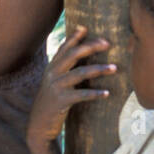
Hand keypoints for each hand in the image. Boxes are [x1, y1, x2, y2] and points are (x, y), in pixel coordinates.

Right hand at [27, 27, 113, 146]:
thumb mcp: (55, 83)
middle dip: (91, 47)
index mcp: (52, 67)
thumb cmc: (52, 103)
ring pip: (79, 73)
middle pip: (73, 55)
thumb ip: (65, 71)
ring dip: (99, 69)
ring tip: (115, 68)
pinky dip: (94, 93)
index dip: (75, 37)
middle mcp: (52, 74)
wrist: (38, 126)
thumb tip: (84, 59)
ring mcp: (56, 87)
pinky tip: (106, 93)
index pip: (64, 47)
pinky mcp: (60, 101)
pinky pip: (81, 94)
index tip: (86, 27)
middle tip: (108, 43)